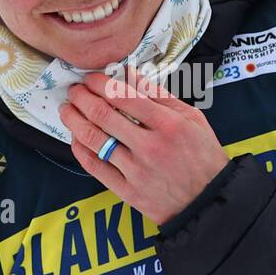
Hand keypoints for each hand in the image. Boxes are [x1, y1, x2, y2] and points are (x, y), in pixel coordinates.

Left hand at [58, 65, 229, 226]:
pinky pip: (96, 167)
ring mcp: (136, 171)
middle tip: (74, 90)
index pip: (124, 96)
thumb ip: (160, 95)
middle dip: (82, 98)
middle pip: (103, 115)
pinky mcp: (128, 191)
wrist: (208, 200)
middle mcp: (150, 146)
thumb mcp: (192, 118)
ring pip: (94, 140)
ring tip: (67, 109)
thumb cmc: (202, 155)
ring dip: (74, 121)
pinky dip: (80, 149)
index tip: (90, 78)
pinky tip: (75, 137)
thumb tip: (130, 75)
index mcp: (168, 124)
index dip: (100, 83)